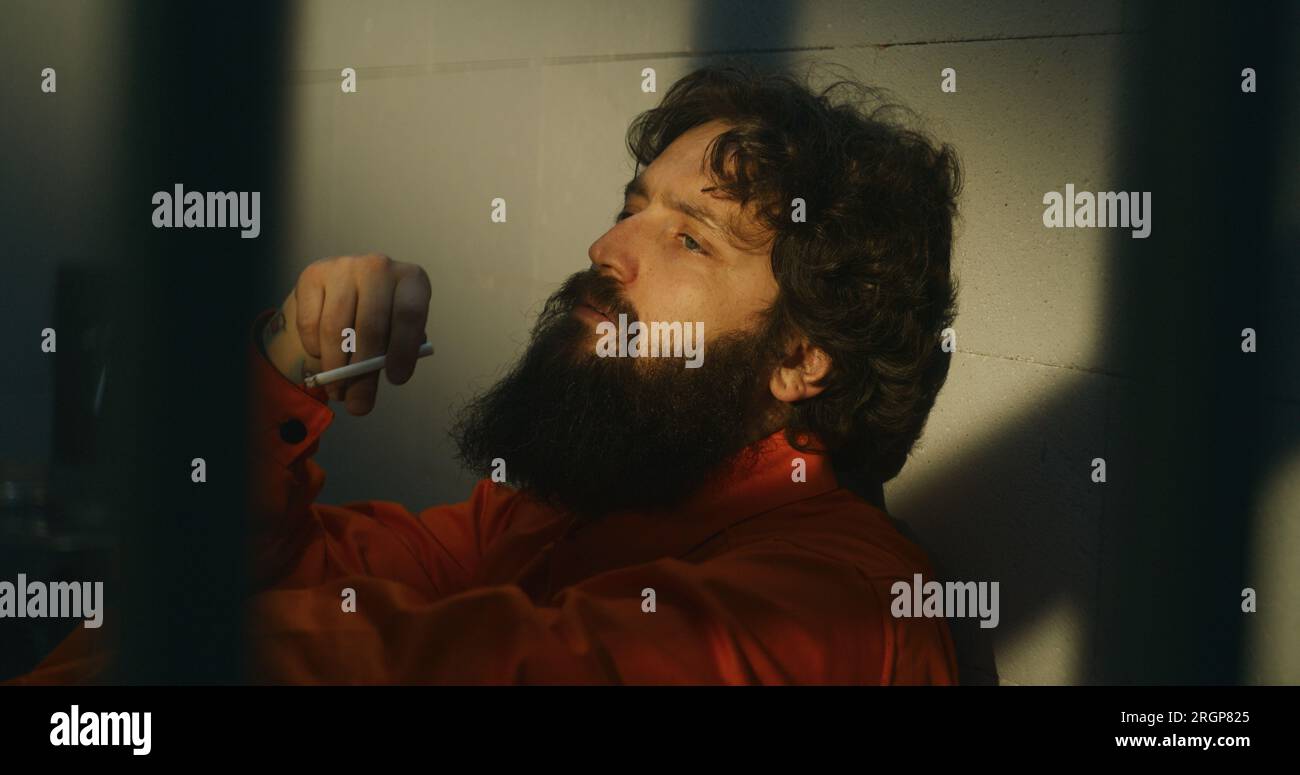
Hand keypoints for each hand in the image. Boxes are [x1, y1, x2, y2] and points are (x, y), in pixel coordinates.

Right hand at [265, 253, 431, 415]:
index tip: (396, 380)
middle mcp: (379, 266)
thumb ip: (389, 358)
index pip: (410, 314)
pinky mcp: (313, 274)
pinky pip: (311, 323)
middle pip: (371, 326)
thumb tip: (362, 396)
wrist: (348, 289)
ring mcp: (344, 266)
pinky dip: (316, 349)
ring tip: (339, 393)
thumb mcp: (398, 332)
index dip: (403, 350)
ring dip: (336, 368)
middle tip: (359, 405)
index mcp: (411, 280)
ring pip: (336, 328)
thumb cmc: (384, 317)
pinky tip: (324, 358)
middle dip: (363, 373)